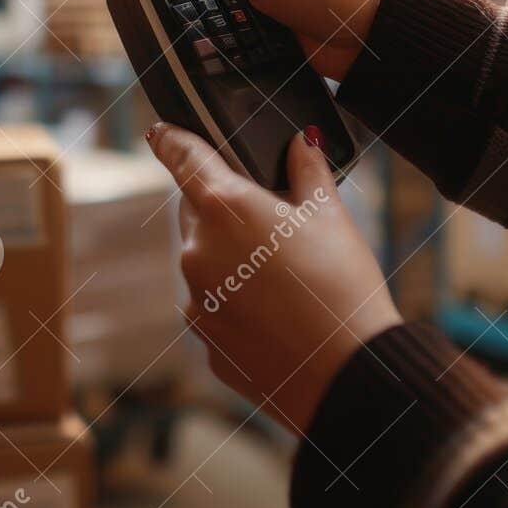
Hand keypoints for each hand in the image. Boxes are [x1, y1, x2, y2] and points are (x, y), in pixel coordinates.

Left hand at [147, 121, 401, 433]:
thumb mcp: (332, 216)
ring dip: (230, 259)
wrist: (346, 376)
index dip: (170, 138)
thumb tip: (300, 142)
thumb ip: (307, 171)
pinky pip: (214, 307)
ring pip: (205, 262)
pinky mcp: (204, 340)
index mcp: (224, 207)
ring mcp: (196, 300)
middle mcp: (196, 251)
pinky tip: (278, 314)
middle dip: (225, 209)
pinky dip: (236, 302)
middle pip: (197, 212)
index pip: (182, 156)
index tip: (160, 131)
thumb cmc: (343, 288)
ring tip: (286, 277)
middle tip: (273, 223)